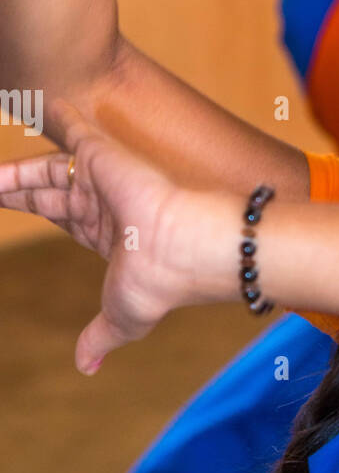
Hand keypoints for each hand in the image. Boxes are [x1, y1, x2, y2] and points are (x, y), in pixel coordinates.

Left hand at [0, 104, 220, 372]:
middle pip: (47, 192)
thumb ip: (100, 336)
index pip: (61, 218)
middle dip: (16, 189)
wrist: (186, 249)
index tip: (6, 204)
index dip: (32, 209)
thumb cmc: (160, 283)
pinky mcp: (104, 156)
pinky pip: (74, 130)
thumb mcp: (120, 317)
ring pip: (48, 169)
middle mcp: (105, 205)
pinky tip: (37, 103)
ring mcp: (104, 179)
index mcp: (108, 237)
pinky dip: (58, 117)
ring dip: (15, 168)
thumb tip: (86, 368)